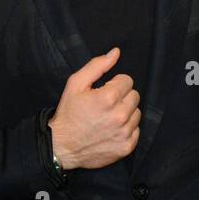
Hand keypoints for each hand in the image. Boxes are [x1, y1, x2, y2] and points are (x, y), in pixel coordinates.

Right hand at [47, 47, 140, 170]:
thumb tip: (116, 53)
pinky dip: (126, 130)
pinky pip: (136, 131)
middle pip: (135, 96)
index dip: (114, 84)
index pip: (127, 81)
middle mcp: (119, 116)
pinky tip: (111, 130)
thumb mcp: (75, 84)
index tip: (104, 92)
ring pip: (137, 113)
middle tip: (105, 105)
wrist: (62, 146)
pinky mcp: (126, 147)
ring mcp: (124, 133)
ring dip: (125, 113)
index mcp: (109, 98)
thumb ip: (97, 65)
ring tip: (108, 118)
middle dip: (122, 97)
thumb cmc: (68, 114)